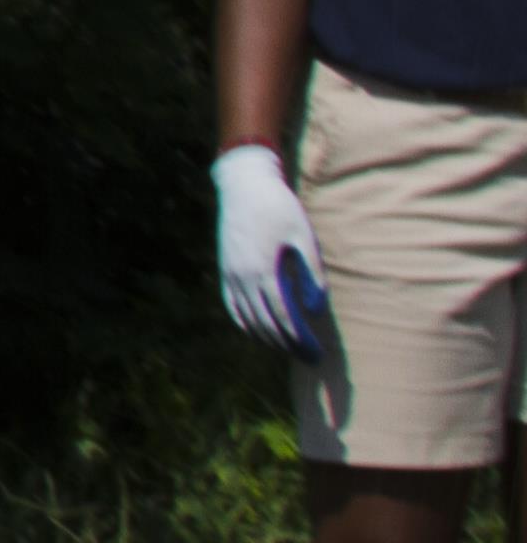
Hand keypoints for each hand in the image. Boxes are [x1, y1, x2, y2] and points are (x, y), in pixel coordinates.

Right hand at [216, 144, 337, 356]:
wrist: (243, 184)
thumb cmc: (279, 207)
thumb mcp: (303, 235)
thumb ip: (312, 273)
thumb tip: (315, 309)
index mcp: (263, 270)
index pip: (283, 317)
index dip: (300, 339)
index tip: (317, 354)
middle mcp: (242, 277)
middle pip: (265, 323)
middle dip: (288, 345)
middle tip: (309, 358)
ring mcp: (230, 274)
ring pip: (247, 318)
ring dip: (268, 338)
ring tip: (288, 347)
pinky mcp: (225, 268)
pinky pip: (233, 306)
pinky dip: (246, 323)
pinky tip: (259, 330)